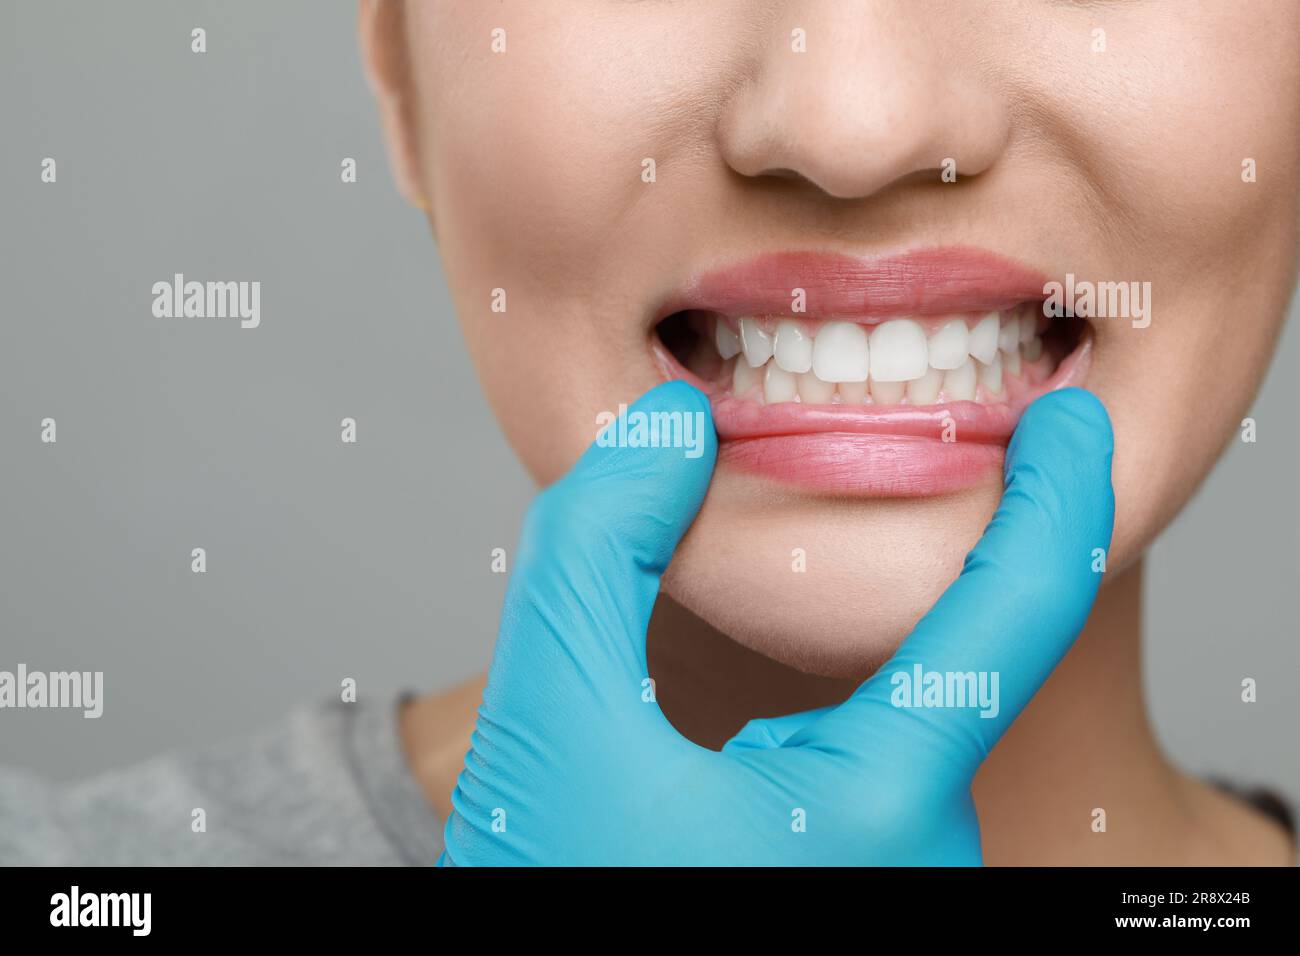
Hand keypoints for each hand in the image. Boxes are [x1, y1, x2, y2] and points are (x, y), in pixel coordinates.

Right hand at [440, 381, 1113, 864]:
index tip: (1072, 418)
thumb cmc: (559, 895)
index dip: (1060, 491)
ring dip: (848, 651)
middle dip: (903, 566)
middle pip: (940, 660)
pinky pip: (880, 768)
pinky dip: (835, 706)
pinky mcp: (867, 888)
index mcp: (878, 802)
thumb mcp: (550, 714)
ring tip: (747, 656)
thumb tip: (673, 426)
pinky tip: (751, 726)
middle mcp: (924, 854)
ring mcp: (902, 880)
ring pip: (902, 717)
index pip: (1021, 611)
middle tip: (828, 496)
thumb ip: (599, 543)